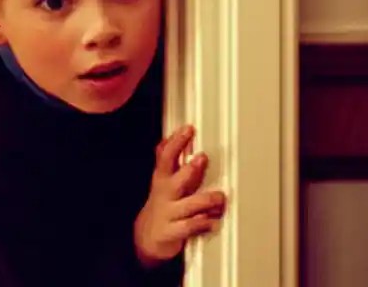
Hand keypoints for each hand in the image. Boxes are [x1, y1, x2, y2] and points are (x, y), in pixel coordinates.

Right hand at [133, 125, 227, 267]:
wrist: (148, 237)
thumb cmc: (163, 203)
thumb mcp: (162, 179)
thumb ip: (168, 158)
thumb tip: (169, 135)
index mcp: (162, 178)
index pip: (166, 156)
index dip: (177, 141)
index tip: (188, 129)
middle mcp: (165, 194)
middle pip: (175, 178)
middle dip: (189, 169)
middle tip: (202, 158)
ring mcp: (170, 213)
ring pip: (188, 205)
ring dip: (205, 200)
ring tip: (219, 197)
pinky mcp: (174, 232)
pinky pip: (190, 227)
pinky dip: (203, 223)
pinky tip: (213, 220)